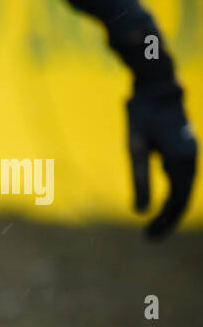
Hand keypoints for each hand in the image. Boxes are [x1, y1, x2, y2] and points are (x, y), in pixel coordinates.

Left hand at [127, 80, 196, 239]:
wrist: (155, 88)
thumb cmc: (142, 116)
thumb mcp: (134, 148)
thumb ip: (138, 179)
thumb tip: (138, 212)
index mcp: (182, 159)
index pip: (178, 199)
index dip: (164, 220)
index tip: (148, 236)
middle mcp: (191, 158)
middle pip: (183, 198)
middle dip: (168, 220)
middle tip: (149, 239)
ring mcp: (190, 154)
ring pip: (184, 190)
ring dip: (170, 210)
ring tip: (153, 228)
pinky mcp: (183, 152)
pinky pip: (181, 180)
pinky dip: (173, 196)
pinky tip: (161, 209)